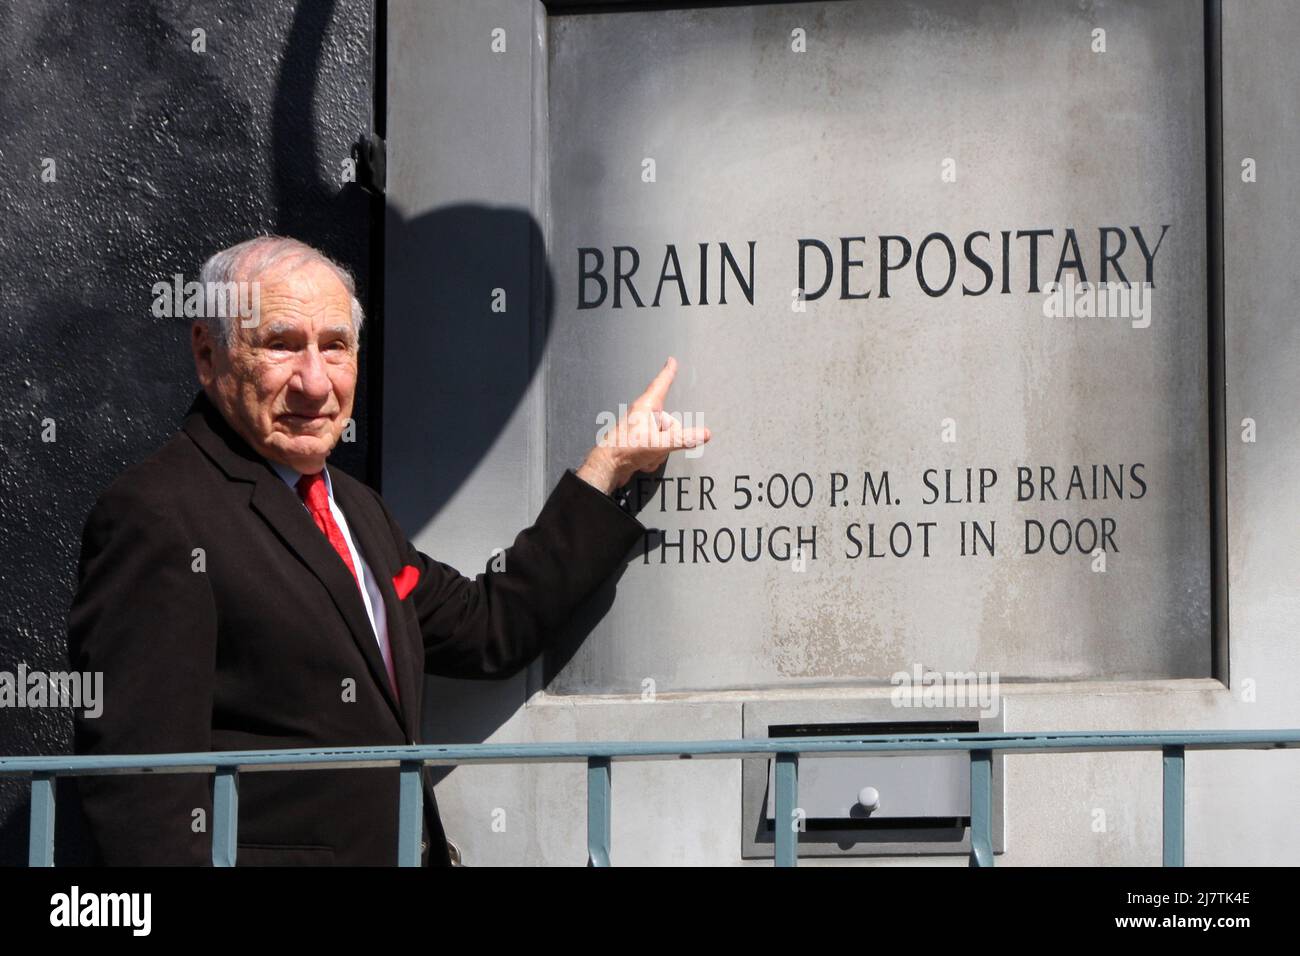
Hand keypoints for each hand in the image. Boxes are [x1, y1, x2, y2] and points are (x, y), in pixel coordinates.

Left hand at [575, 356, 711, 494]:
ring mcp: (640, 430)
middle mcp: (642, 415)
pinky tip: (642, 462)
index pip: (661, 385)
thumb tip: (704, 433)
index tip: (671, 361)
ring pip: (664, 438)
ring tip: (645, 456)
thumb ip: (683, 439)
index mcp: (646, 407)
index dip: (668, 373)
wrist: (606, 468)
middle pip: (670, 422)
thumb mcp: (659, 444)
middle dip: (668, 438)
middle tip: (656, 446)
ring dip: (659, 452)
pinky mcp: (637, 444)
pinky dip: (652, 459)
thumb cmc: (626, 450)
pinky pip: (656, 450)